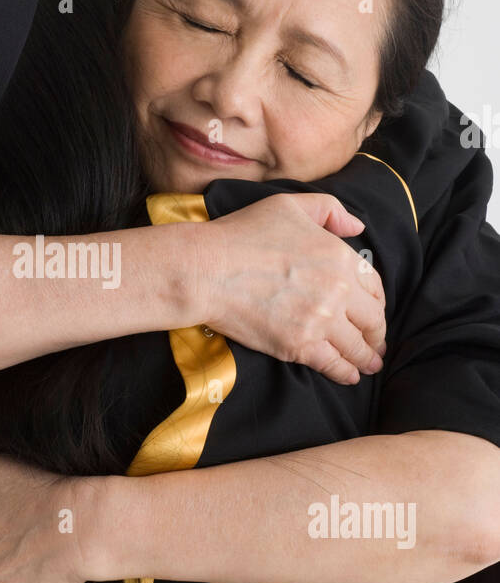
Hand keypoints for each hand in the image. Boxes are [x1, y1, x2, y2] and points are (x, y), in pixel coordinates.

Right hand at [197, 193, 386, 385]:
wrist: (207, 270)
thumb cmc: (242, 234)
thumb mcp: (289, 206)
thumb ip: (329, 210)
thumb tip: (356, 227)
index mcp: (340, 257)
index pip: (374, 286)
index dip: (376, 302)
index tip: (372, 312)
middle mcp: (338, 291)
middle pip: (372, 320)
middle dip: (376, 334)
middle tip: (376, 344)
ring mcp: (320, 321)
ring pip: (356, 347)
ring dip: (366, 358)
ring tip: (369, 365)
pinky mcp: (298, 346)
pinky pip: (333, 364)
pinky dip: (345, 373)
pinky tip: (350, 376)